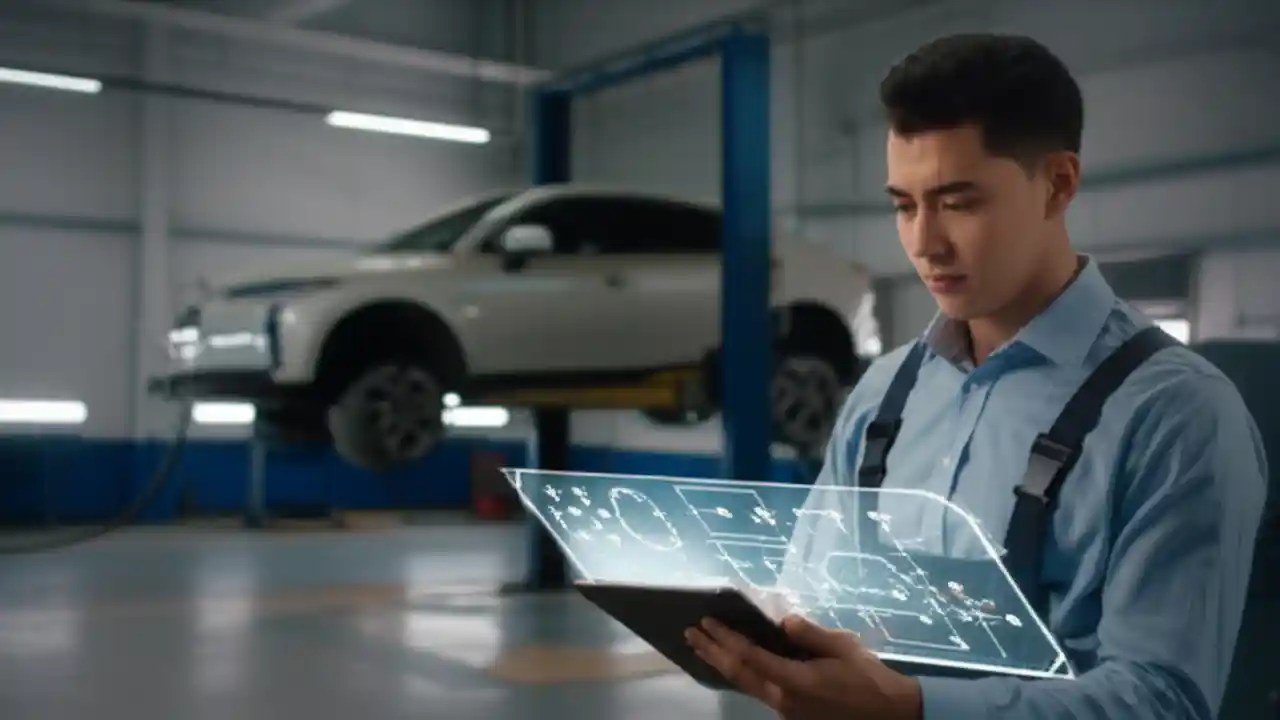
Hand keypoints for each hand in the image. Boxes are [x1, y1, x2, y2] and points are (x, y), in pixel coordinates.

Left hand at [685, 613, 921, 719]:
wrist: (890, 714)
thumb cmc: (869, 678)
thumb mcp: (842, 648)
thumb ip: (809, 634)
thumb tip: (783, 621)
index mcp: (793, 682)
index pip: (749, 657)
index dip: (725, 639)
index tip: (706, 621)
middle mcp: (782, 699)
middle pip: (737, 674)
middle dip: (711, 652)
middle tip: (690, 633)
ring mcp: (785, 709)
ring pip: (744, 684)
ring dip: (721, 663)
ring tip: (702, 645)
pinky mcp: (791, 712)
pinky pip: (757, 689)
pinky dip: (740, 673)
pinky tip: (732, 662)